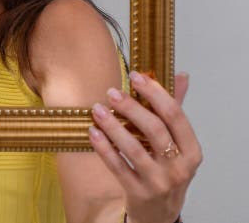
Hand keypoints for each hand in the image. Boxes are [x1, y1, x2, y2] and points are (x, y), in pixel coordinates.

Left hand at [88, 72, 201, 222]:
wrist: (159, 214)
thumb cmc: (167, 171)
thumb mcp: (177, 145)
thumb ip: (174, 111)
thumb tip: (181, 75)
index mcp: (191, 151)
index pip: (175, 116)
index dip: (155, 93)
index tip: (136, 76)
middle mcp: (179, 167)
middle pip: (155, 130)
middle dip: (132, 107)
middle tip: (112, 92)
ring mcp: (159, 182)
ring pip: (134, 148)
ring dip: (113, 126)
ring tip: (97, 109)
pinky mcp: (139, 193)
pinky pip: (118, 167)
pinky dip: (104, 148)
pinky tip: (93, 132)